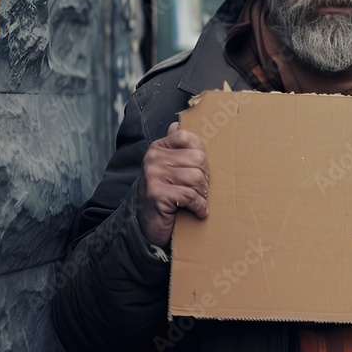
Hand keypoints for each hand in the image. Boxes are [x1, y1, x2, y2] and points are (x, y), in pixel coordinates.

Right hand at [136, 122, 209, 247]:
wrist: (146, 226)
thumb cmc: (164, 196)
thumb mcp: (168, 168)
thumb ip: (174, 147)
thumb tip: (176, 125)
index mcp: (158, 148)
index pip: (189, 138)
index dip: (200, 156)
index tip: (198, 171)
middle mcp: (153, 158)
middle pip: (198, 159)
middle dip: (204, 178)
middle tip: (198, 190)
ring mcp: (153, 176)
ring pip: (196, 178)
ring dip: (201, 194)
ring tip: (195, 200)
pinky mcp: (157, 194)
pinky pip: (191, 196)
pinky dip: (199, 207)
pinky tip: (198, 211)